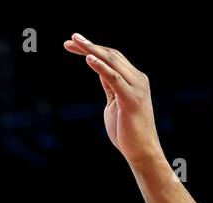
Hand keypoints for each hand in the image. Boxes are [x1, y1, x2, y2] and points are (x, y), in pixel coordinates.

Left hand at [63, 34, 164, 167]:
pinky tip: (88, 59)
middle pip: (111, 55)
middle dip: (89, 46)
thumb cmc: (127, 132)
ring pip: (112, 61)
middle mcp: (137, 79)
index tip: (73, 45)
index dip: (93, 49)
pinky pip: (113, 78)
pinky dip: (101, 67)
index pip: (112, 57)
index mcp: (134, 79)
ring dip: (92, 50)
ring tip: (75, 42)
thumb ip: (109, 86)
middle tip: (70, 39)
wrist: (142, 152)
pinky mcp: (131, 98)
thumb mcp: (114, 103)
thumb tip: (100, 70)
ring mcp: (136, 87)